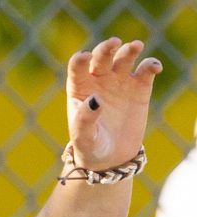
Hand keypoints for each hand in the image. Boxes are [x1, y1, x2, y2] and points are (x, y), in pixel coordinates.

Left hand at [66, 38, 161, 169]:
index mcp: (80, 89)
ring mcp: (120, 81)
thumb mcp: (83, 138)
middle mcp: (100, 80)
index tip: (85, 57)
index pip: (77, 67)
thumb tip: (95, 100)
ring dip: (130, 50)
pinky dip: (151, 65)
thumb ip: (84, 119)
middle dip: (107, 48)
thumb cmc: (90, 147)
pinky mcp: (140, 87)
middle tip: (114, 43)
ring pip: (125, 57)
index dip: (80, 59)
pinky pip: (146, 69)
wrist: (110, 157)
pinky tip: (154, 68)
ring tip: (136, 47)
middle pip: (102, 56)